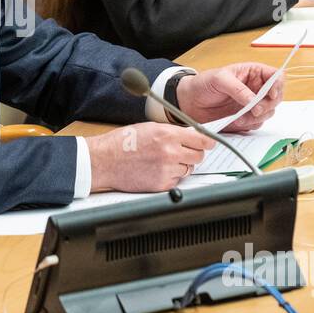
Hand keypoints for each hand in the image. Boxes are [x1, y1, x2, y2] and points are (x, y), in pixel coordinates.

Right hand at [86, 122, 213, 192]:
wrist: (105, 161)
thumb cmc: (122, 143)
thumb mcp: (149, 128)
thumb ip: (172, 132)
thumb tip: (190, 136)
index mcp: (167, 135)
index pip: (202, 140)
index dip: (207, 142)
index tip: (209, 143)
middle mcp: (170, 152)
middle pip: (199, 156)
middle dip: (193, 154)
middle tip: (183, 153)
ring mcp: (166, 170)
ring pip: (188, 169)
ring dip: (181, 166)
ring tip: (163, 162)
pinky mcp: (161, 184)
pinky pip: (177, 181)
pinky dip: (170, 177)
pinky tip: (156, 170)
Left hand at [177, 63, 282, 132]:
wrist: (190, 101)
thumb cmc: (204, 83)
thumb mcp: (220, 79)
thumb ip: (238, 89)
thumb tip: (254, 101)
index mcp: (254, 73)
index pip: (276, 77)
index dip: (277, 86)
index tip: (270, 95)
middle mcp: (256, 88)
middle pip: (276, 97)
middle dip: (268, 105)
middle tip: (255, 110)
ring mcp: (253, 104)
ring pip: (268, 113)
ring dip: (256, 117)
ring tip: (239, 117)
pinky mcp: (246, 118)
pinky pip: (256, 124)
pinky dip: (249, 124)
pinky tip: (236, 121)